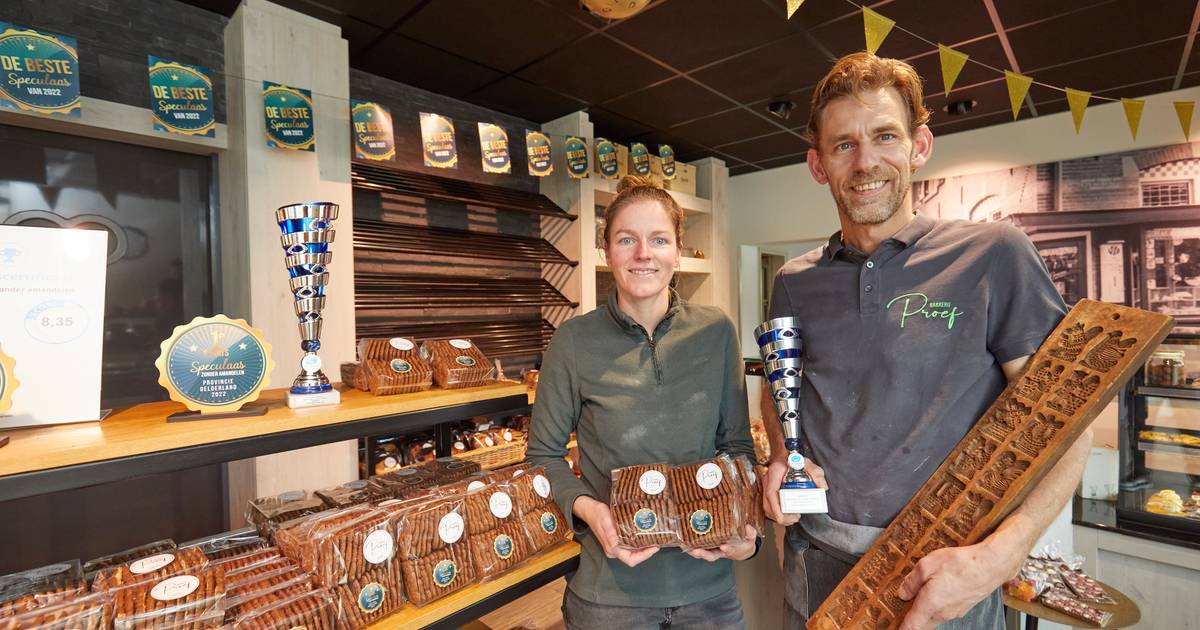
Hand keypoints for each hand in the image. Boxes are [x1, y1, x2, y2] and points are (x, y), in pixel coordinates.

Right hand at [572, 495, 658, 566]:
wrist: (589, 509)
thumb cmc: (596, 514)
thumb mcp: (604, 520)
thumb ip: (610, 532)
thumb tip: (615, 543)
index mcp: (611, 548)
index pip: (630, 559)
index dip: (644, 556)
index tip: (654, 547)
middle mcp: (614, 550)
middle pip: (634, 558)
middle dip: (647, 553)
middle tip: (657, 542)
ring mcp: (616, 546)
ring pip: (634, 553)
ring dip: (644, 548)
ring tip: (654, 539)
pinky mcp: (617, 541)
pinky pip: (631, 546)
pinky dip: (640, 543)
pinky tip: (646, 535)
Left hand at [684, 524, 758, 561]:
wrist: (740, 548)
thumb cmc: (744, 542)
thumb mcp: (750, 538)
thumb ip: (750, 533)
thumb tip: (748, 527)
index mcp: (731, 549)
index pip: (728, 550)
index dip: (726, 549)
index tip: (724, 547)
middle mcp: (719, 551)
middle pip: (711, 555)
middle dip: (704, 554)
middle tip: (697, 551)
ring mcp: (712, 549)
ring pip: (702, 552)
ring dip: (692, 550)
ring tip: (684, 545)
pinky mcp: (706, 544)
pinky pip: (697, 546)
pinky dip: (689, 545)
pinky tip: (682, 540)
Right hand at [763, 458, 826, 525]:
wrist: (784, 456)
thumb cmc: (794, 460)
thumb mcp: (808, 464)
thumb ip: (816, 473)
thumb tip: (823, 487)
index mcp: (775, 473)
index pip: (771, 493)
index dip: (775, 508)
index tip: (782, 517)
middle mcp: (768, 480)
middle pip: (768, 504)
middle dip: (780, 516)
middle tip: (794, 518)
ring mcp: (766, 486)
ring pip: (767, 506)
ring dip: (778, 516)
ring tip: (792, 518)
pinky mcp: (767, 491)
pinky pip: (768, 505)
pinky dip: (776, 513)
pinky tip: (786, 516)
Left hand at [896, 541, 1014, 629]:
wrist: (992, 565)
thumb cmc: (962, 564)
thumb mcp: (927, 565)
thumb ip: (911, 581)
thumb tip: (902, 593)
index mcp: (931, 604)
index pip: (911, 626)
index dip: (901, 629)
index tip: (894, 628)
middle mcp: (942, 613)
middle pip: (922, 625)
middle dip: (911, 623)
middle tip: (900, 616)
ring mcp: (954, 612)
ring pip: (933, 618)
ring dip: (923, 614)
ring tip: (915, 601)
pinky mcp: (962, 607)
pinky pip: (944, 611)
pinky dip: (935, 607)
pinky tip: (934, 593)